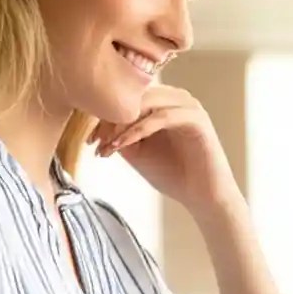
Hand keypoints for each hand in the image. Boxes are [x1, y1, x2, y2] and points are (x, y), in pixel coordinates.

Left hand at [87, 85, 233, 213]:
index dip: (105, 114)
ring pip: (147, 103)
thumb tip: (95, 124)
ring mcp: (188, 106)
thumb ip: (120, 134)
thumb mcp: (136, 151)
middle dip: (110, 118)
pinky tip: (122, 145)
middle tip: (94, 141)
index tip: (90, 139)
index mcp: (163, 102)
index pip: (129, 97)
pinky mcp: (197, 119)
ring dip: (122, 123)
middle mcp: (177, 98)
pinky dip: (138, 130)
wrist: (202, 197)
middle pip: (135, 96)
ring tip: (107, 144)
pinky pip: (161, 117)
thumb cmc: (172, 174)